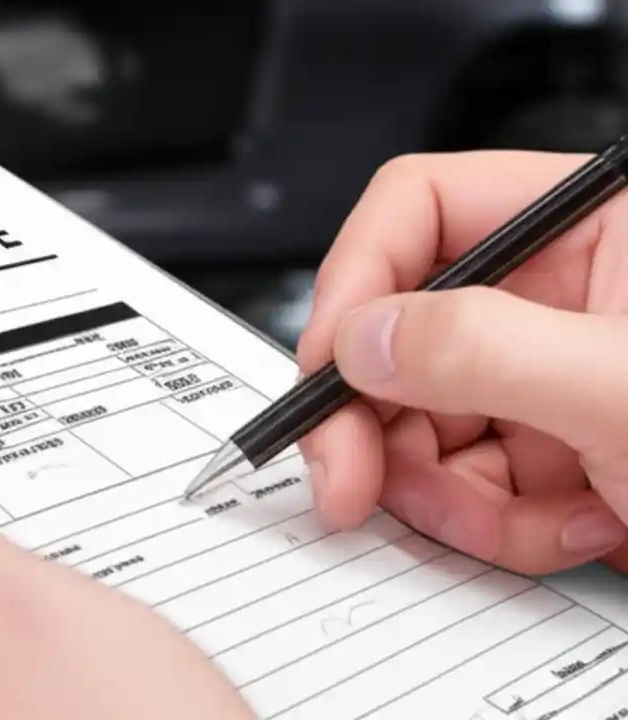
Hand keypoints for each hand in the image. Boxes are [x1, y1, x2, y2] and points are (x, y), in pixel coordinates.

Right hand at [297, 150, 627, 575]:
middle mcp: (564, 292)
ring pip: (424, 420)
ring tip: (519, 520)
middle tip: (347, 481)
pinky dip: (494, 522)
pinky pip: (468, 479)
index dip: (356, 285)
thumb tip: (360, 337)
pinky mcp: (552, 450)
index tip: (329, 370)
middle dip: (377, 418)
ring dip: (446, 490)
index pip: (421, 210)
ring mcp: (552, 377)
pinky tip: (568, 527)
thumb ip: (482, 349)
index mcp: (597, 223)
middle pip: (403, 331)